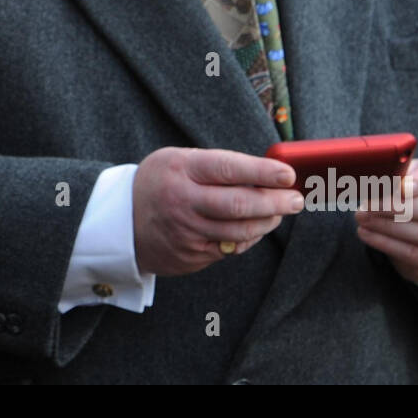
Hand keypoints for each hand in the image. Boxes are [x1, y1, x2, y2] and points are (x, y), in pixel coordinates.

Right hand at [131, 147, 300, 275]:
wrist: (121, 222)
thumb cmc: (160, 182)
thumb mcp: (178, 161)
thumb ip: (216, 166)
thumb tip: (265, 173)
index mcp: (180, 170)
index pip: (227, 169)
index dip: (261, 172)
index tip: (287, 173)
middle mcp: (182, 202)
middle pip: (238, 205)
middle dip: (275, 202)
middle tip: (296, 199)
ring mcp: (186, 233)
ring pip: (239, 232)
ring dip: (266, 222)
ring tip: (280, 211)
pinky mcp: (190, 256)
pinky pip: (229, 249)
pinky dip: (248, 238)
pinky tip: (255, 227)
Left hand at [355, 156, 417, 282]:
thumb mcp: (415, 172)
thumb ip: (403, 169)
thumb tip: (378, 170)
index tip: (399, 184)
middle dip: (396, 206)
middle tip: (368, 203)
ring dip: (387, 226)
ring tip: (362, 217)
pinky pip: (413, 254)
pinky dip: (385, 243)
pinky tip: (366, 233)